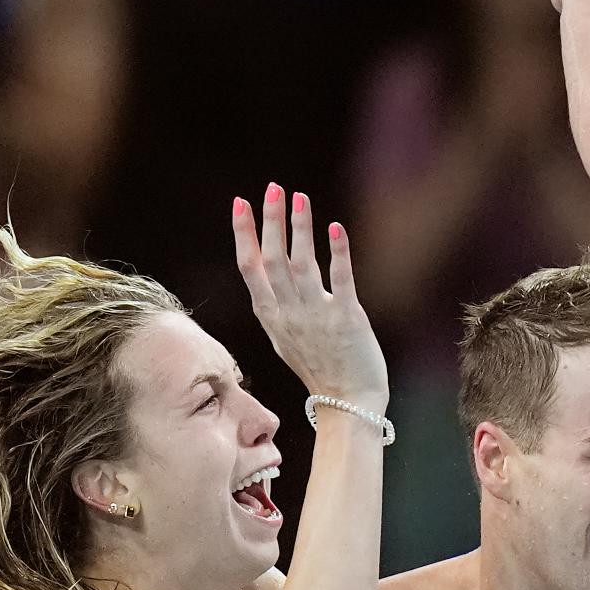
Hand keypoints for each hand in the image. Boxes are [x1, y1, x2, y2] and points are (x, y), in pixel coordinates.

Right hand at [233, 185, 387, 404]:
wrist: (348, 401)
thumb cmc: (319, 367)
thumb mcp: (284, 337)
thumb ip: (275, 304)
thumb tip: (266, 267)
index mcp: (271, 316)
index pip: (250, 268)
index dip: (244, 233)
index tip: (240, 202)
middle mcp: (289, 314)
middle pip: (273, 260)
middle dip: (271, 221)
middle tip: (272, 188)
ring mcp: (317, 316)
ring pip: (302, 265)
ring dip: (300, 229)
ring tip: (299, 198)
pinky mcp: (347, 318)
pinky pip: (340, 280)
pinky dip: (337, 253)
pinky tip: (335, 229)